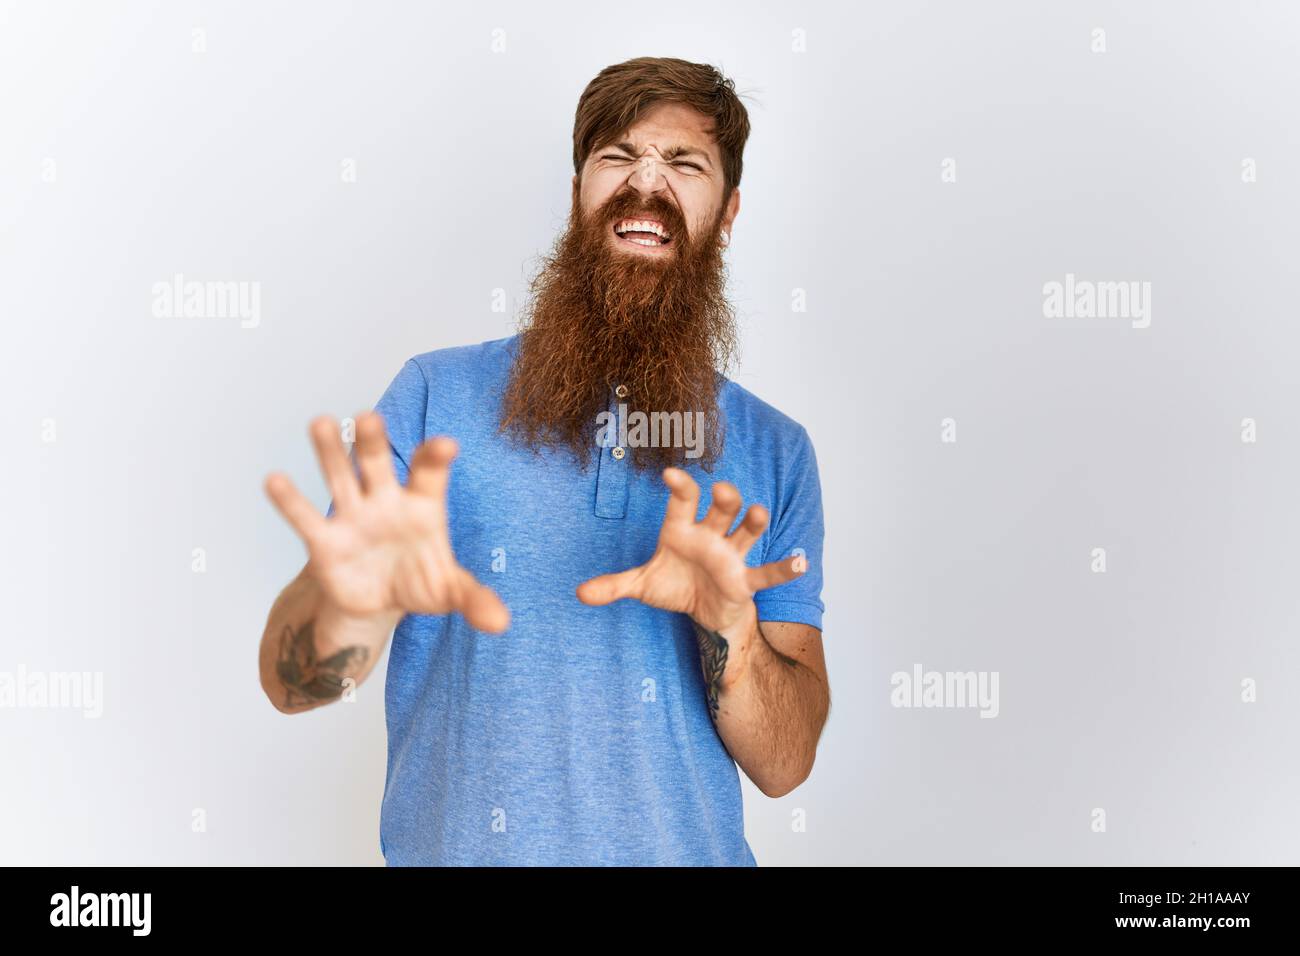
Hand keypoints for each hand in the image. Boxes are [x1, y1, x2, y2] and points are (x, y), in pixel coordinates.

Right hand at [264, 412, 509, 631]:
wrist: (379, 602)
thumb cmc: (420, 581)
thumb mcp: (450, 592)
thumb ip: (474, 600)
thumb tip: (500, 623)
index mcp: (422, 504)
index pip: (429, 473)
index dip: (435, 458)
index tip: (446, 445)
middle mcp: (385, 501)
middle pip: (379, 465)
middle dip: (373, 442)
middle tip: (368, 416)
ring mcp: (354, 517)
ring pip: (341, 477)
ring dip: (330, 453)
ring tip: (320, 422)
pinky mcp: (325, 541)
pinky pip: (306, 518)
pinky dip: (290, 501)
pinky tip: (274, 479)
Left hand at [575, 467, 802, 634]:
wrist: (704, 611)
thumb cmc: (675, 585)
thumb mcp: (642, 586)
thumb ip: (614, 586)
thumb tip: (580, 593)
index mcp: (682, 530)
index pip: (682, 502)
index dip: (679, 488)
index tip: (670, 474)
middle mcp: (711, 535)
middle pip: (722, 509)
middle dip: (724, 499)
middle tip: (722, 490)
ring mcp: (732, 555)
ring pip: (747, 531)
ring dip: (755, 522)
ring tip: (759, 513)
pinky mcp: (746, 580)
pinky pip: (768, 573)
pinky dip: (785, 568)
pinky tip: (801, 563)